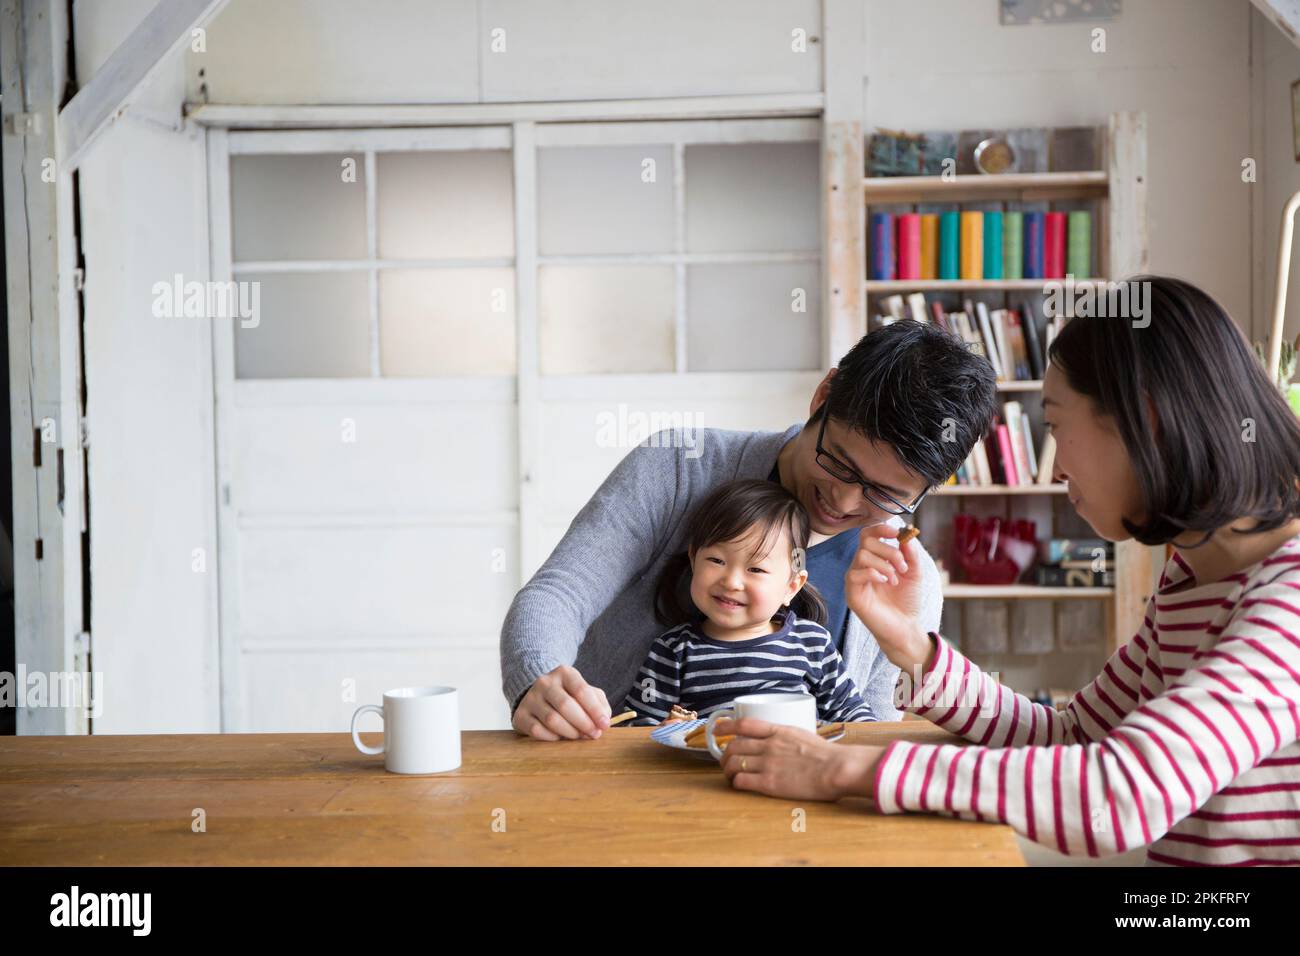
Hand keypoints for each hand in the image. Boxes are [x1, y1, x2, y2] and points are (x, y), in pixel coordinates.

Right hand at [511, 665, 610, 740]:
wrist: (539, 697)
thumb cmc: (569, 697)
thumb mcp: (586, 693)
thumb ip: (599, 704)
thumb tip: (604, 721)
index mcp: (564, 673)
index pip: (581, 690)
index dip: (595, 710)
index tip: (604, 725)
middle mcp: (545, 682)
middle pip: (566, 705)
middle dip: (584, 723)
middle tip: (594, 734)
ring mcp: (530, 698)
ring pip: (552, 719)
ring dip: (570, 732)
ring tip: (579, 736)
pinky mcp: (520, 715)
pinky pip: (537, 730)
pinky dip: (553, 738)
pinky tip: (560, 737)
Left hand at [717, 717, 885, 801]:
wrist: (837, 769)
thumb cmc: (827, 755)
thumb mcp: (803, 735)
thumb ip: (786, 737)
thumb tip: (780, 739)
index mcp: (778, 731)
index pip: (743, 724)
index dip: (726, 726)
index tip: (717, 729)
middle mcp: (769, 745)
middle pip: (734, 746)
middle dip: (724, 754)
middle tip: (725, 760)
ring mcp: (767, 763)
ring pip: (733, 764)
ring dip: (728, 770)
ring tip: (730, 775)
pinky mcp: (769, 783)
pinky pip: (742, 781)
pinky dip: (736, 783)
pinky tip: (739, 785)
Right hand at [844, 526, 933, 672]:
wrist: (905, 626)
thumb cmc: (906, 600)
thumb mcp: (914, 573)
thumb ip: (910, 554)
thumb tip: (905, 534)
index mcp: (875, 558)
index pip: (868, 535)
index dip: (879, 528)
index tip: (895, 532)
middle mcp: (862, 566)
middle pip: (866, 541)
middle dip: (889, 551)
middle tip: (903, 567)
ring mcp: (855, 579)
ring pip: (862, 556)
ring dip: (884, 565)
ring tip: (895, 580)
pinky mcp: (852, 593)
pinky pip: (855, 574)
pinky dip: (873, 574)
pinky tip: (886, 583)